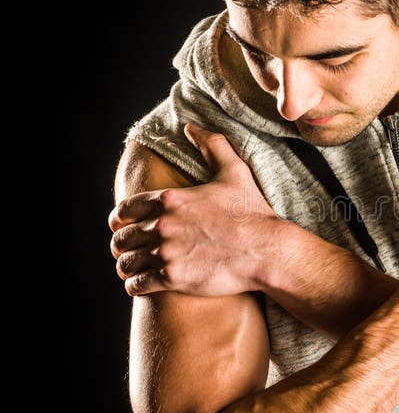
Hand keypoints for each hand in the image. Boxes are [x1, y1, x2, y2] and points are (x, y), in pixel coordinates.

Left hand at [109, 125, 279, 296]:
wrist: (266, 250)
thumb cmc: (251, 211)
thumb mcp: (233, 171)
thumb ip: (211, 145)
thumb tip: (191, 126)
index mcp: (169, 199)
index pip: (124, 210)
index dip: (118, 219)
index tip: (120, 226)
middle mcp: (162, 225)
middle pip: (121, 239)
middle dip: (121, 245)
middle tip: (127, 251)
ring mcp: (166, 253)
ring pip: (126, 263)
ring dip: (126, 267)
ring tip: (132, 270)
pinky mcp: (173, 278)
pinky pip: (137, 284)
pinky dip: (135, 286)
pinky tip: (140, 285)